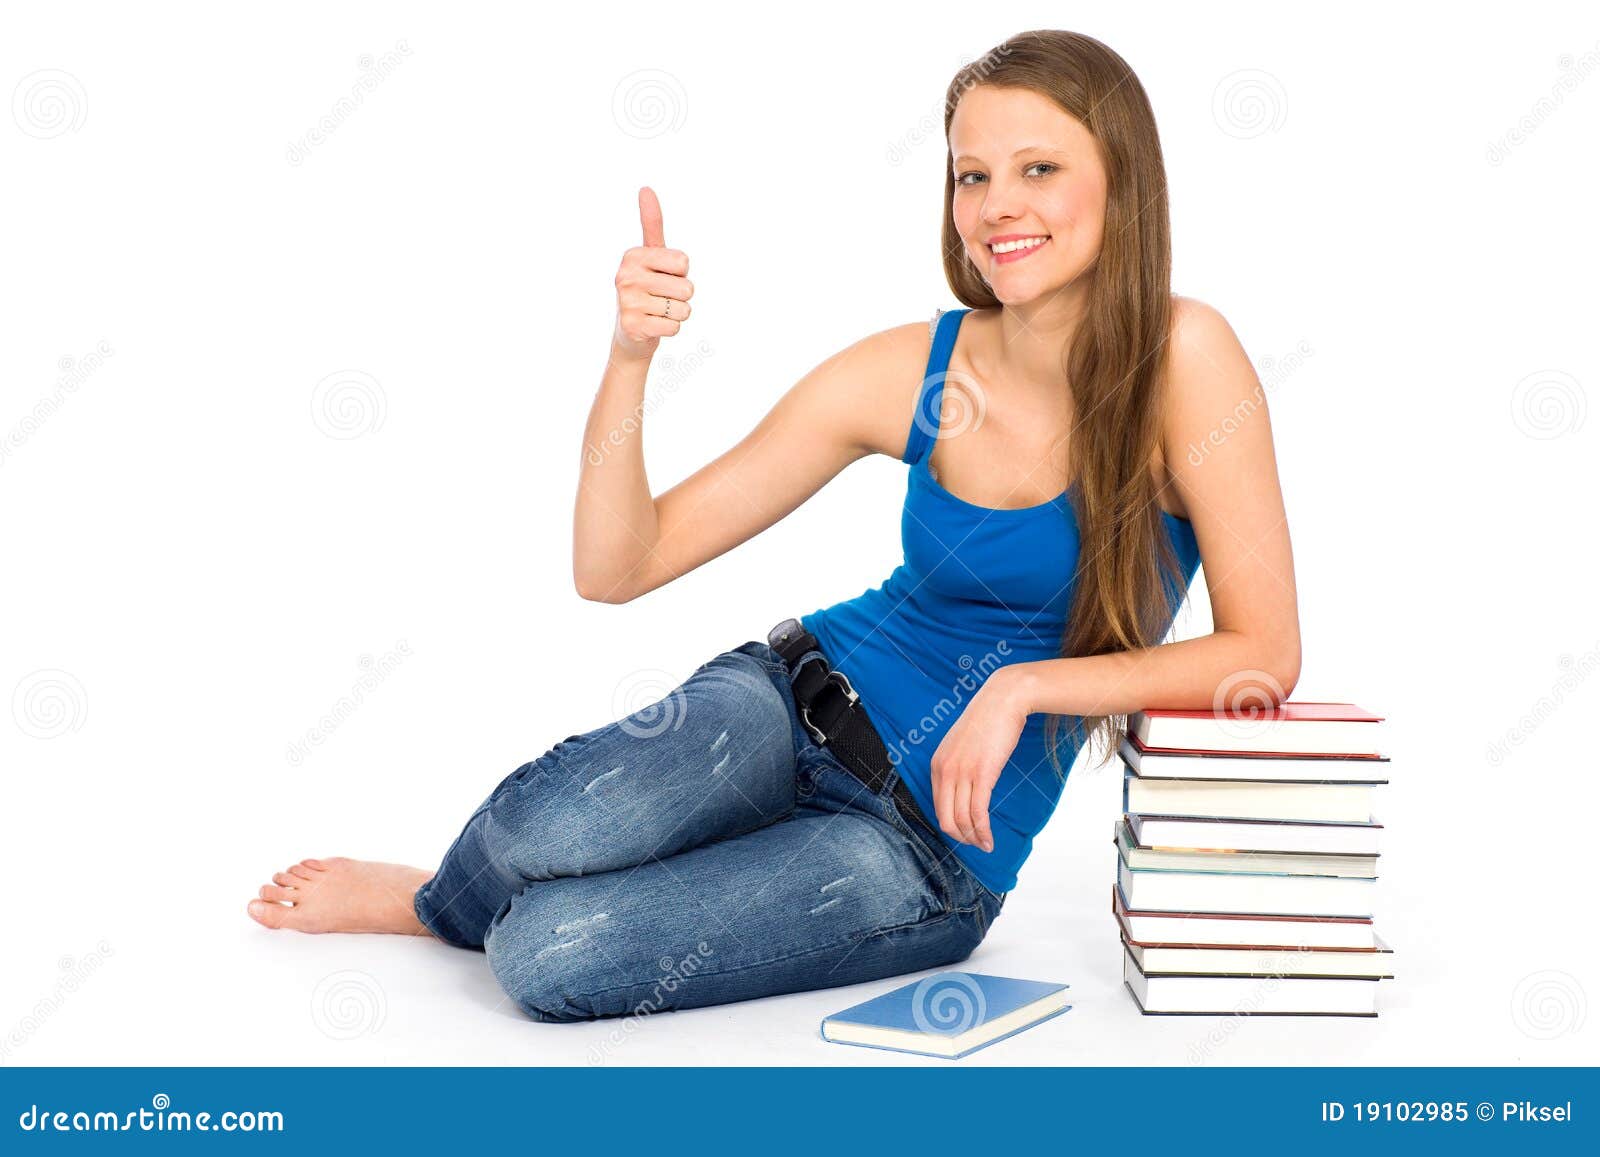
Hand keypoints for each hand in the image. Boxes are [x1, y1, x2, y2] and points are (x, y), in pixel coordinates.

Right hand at [612, 186, 694, 360]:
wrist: (630, 333)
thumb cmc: (646, 288)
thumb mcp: (650, 255)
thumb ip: (651, 224)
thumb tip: (645, 188)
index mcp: (632, 256)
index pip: (683, 261)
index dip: (681, 272)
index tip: (662, 276)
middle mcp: (625, 276)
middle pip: (686, 287)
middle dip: (681, 296)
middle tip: (661, 298)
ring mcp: (627, 302)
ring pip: (683, 309)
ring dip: (676, 314)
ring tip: (658, 312)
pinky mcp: (633, 326)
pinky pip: (674, 327)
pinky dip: (670, 329)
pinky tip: (654, 326)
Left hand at [928, 666, 1031, 852]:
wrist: (1003, 699)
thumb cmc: (987, 721)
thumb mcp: (962, 745)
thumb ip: (958, 766)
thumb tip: (966, 789)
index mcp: (937, 765)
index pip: (937, 807)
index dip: (950, 826)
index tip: (965, 834)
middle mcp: (944, 770)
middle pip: (945, 818)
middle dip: (960, 838)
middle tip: (976, 845)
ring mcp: (962, 772)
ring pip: (961, 819)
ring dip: (974, 838)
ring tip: (986, 845)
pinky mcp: (982, 774)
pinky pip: (978, 812)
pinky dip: (983, 831)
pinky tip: (990, 839)